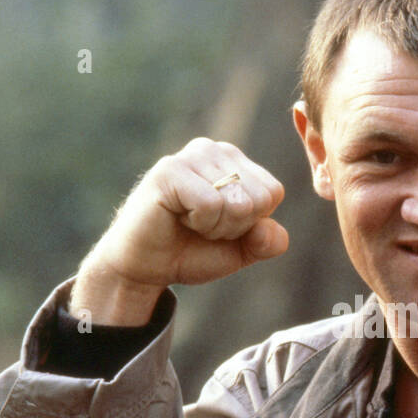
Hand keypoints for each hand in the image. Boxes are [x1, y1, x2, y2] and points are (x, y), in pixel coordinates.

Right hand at [72, 138, 288, 321]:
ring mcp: (191, 156)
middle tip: (202, 228)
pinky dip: (199, 224)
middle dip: (234, 227)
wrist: (144, 267)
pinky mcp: (169, 170)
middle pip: (258, 198)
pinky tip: (177, 218)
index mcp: (235, 162)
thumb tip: (272, 230)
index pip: (273, 193)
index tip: (221, 226)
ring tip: (189, 223)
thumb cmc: (191, 252)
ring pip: (236, 203)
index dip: (251, 224)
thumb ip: (267, 242)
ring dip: (215, 228)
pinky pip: (210, 204)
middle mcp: (215, 150)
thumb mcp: (240, 251)